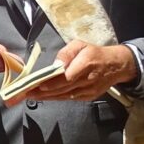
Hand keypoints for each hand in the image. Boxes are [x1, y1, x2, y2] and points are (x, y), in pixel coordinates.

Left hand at [20, 41, 138, 103]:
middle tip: (26, 92)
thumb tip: (56, 64)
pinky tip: (46, 97)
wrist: (116, 66)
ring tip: (32, 96)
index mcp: (87, 63)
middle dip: (44, 91)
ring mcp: (90, 90)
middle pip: (64, 88)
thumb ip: (67, 53)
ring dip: (48, 96)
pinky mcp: (89, 96)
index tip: (38, 84)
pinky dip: (57, 98)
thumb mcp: (80, 45)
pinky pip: (71, 98)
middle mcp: (89, 79)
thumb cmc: (94, 53)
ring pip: (66, 95)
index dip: (53, 83)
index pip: (67, 76)